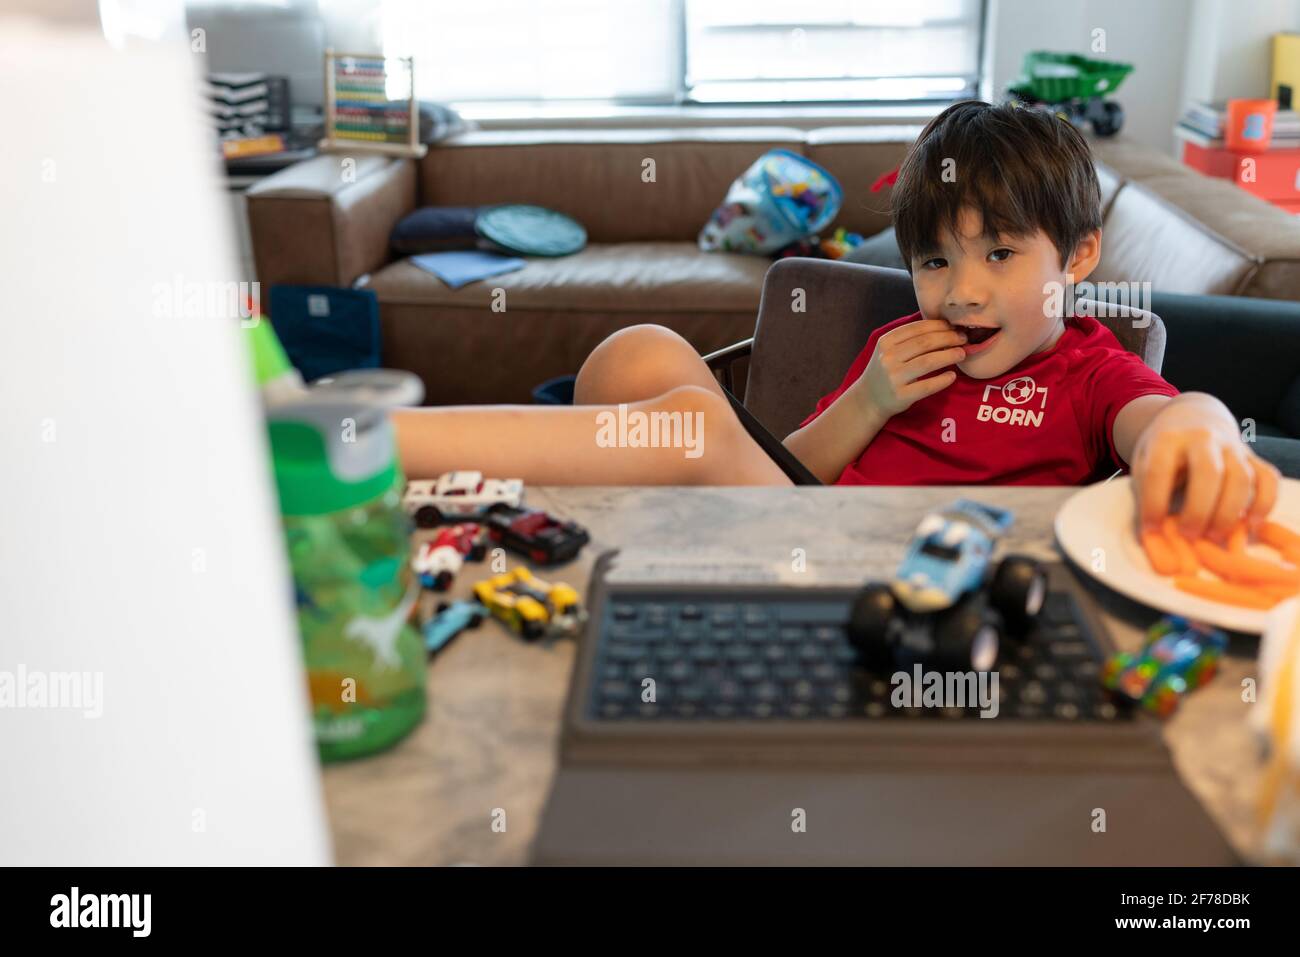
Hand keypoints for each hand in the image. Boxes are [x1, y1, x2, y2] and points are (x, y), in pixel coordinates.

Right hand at [858, 318, 966, 417]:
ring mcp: (893, 377)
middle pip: (925, 343)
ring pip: (927, 362)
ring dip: (949, 356)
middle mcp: (888, 358)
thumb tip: (944, 327)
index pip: (917, 328)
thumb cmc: (885, 371)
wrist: (868, 399)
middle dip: (948, 338)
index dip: (939, 326)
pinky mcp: (901, 395)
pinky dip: (943, 380)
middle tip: (963, 339)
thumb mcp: (889, 350)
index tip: (953, 327)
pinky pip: (927, 386)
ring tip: (962, 354)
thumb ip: (909, 339)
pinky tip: (952, 376)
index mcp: (885, 342)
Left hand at [1132, 412, 1279, 540]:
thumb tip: (1154, 534)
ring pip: (1241, 478)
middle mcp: (1203, 438)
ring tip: (1214, 537)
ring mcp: (1232, 446)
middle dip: (1199, 510)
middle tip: (1189, 536)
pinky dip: (1264, 504)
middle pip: (1209, 472)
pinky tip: (1250, 525)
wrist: (1192, 417)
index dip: (1154, 504)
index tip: (1151, 530)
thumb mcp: (1144, 462)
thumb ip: (1147, 492)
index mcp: (1168, 439)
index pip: (1160, 472)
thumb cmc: (1164, 451)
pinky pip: (1268, 479)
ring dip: (1229, 512)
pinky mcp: (1253, 457)